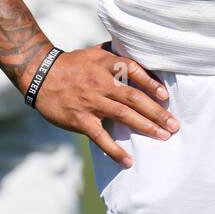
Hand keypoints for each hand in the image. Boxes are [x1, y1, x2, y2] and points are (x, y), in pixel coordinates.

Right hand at [30, 44, 177, 167]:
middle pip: (134, 97)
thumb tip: (139, 52)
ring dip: (145, 127)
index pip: (133, 70)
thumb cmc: (72, 64)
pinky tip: (128, 161)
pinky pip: (100, 137)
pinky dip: (115, 150)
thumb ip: (115, 55)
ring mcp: (91, 102)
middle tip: (174, 125)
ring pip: (123, 115)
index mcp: (106, 64)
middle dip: (156, 112)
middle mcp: (101, 82)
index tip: (165, 96)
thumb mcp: (94, 53)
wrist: (40, 75)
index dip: (151, 83)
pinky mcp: (80, 119)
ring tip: (163, 136)